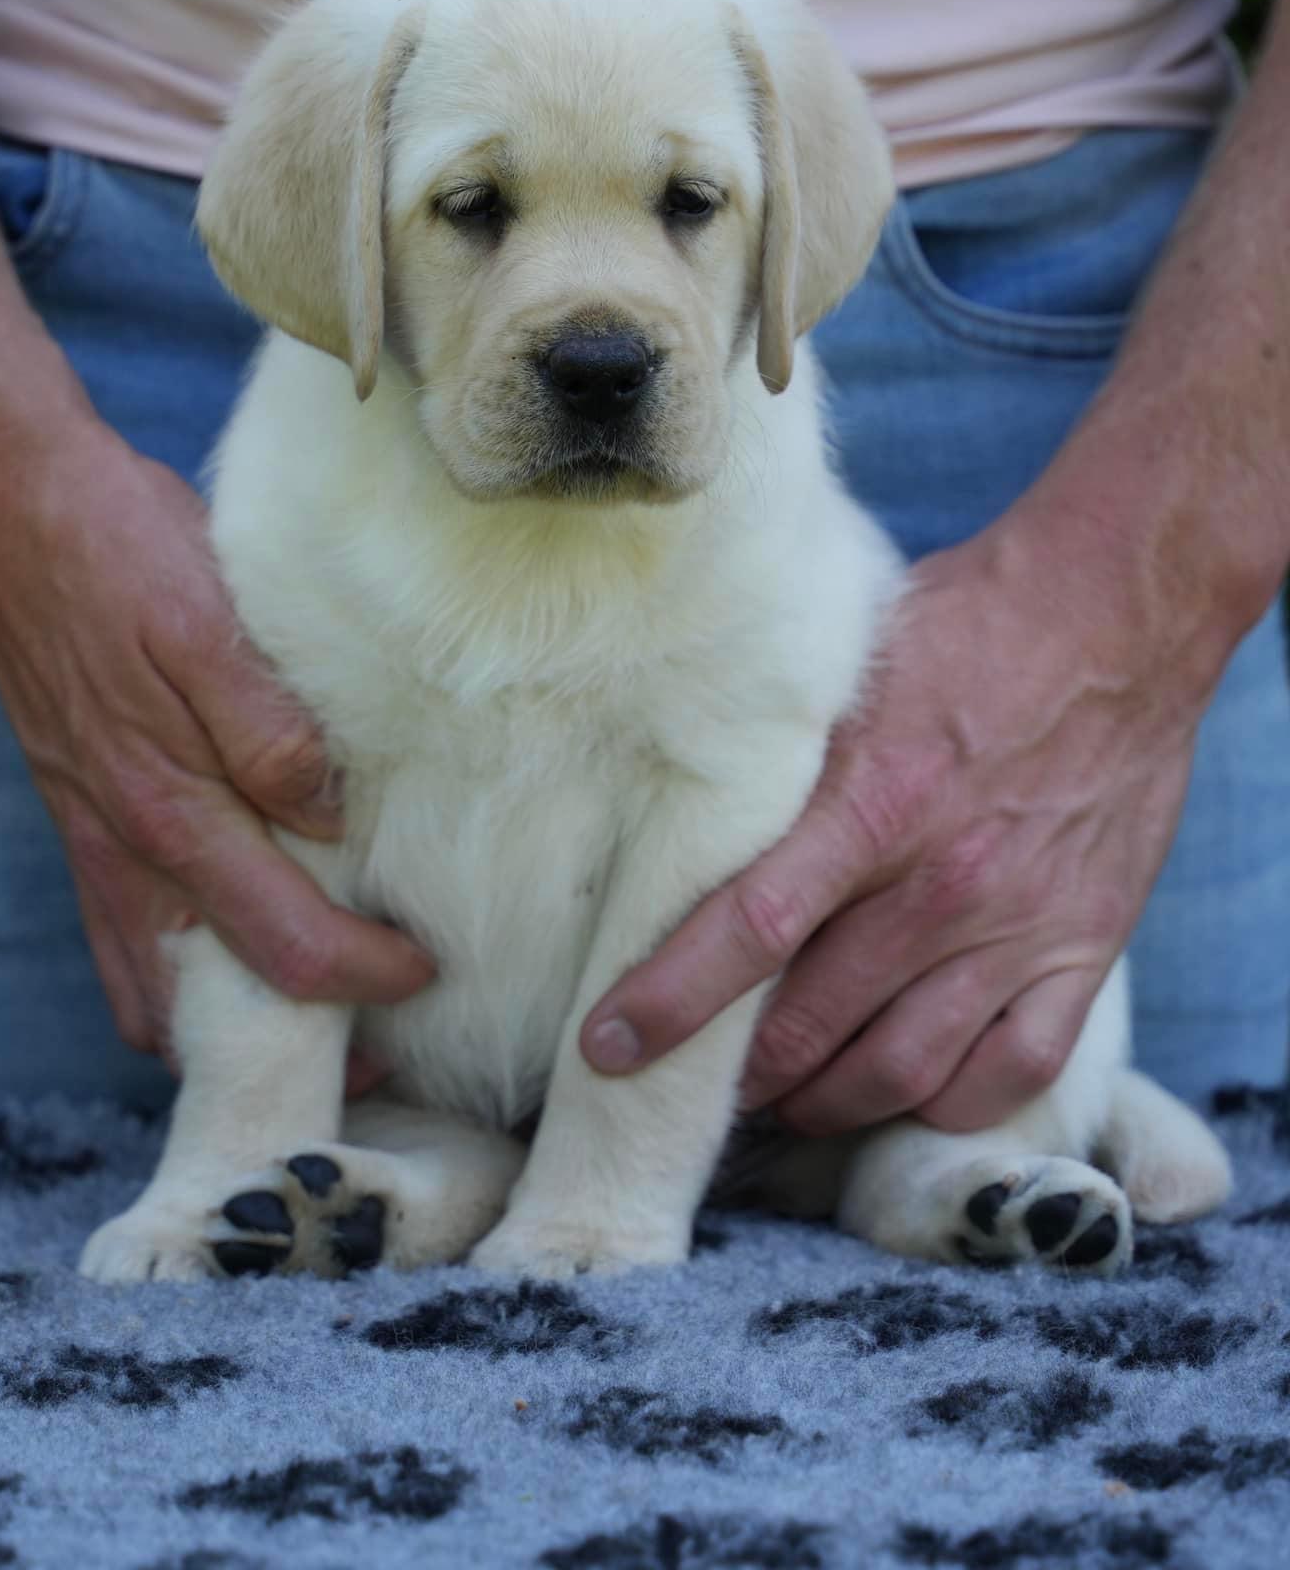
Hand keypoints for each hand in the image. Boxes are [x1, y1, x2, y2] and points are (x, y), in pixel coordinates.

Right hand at [0, 403, 433, 1056]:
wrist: (5, 500)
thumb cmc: (114, 549)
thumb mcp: (206, 621)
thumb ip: (267, 732)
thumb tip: (330, 824)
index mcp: (166, 813)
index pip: (283, 946)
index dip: (364, 981)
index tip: (425, 974)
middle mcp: (123, 850)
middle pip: (208, 1011)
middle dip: (297, 1046)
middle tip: (377, 1046)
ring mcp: (92, 840)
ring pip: (152, 992)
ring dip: (229, 1026)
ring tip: (310, 1014)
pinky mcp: (80, 816)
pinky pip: (123, 941)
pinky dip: (181, 974)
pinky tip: (233, 937)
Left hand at [581, 511, 1213, 1134]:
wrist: (1117, 619)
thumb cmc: (965, 629)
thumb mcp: (844, 673)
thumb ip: (773, 758)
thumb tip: (673, 799)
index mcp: (872, 802)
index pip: (748, 930)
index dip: (669, 1002)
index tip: (606, 1045)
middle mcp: (942, 882)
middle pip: (811, 1025)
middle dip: (739, 1074)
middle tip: (699, 1079)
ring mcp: (1018, 928)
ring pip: (900, 1072)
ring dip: (825, 1103)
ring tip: (786, 1097)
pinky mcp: (1082, 950)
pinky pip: (1012, 1074)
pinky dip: (946, 1105)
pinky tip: (902, 1090)